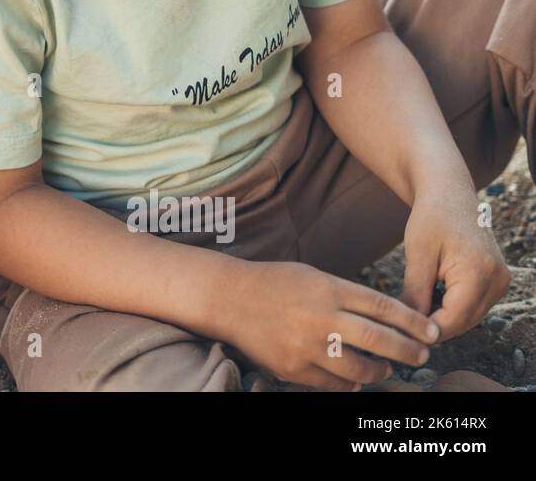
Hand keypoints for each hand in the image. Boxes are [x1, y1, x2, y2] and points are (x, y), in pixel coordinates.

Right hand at [225, 261, 439, 390]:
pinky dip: (350, 383)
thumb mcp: (313, 276)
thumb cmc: (275, 283)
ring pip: (360, 368)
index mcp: (329, 288)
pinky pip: (333, 384)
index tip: (432, 331)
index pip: (384, 307)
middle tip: (422, 356)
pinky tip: (356, 379)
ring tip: (386, 369)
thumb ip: (348, 294)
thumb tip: (387, 320)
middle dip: (408, 351)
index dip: (413, 322)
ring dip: (380, 371)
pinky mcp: (292, 367)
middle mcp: (321, 317)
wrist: (229, 298)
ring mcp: (306, 345)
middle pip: (379, 339)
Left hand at [401, 180, 510, 340]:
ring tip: (413, 310)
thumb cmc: (431, 217)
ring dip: (443, 318)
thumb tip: (410, 326)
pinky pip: (474, 305)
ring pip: (469, 316)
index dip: (427, 330)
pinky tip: (430, 299)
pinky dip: (453, 307)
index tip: (401, 332)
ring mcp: (501, 281)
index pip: (454, 318)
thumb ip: (416, 292)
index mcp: (479, 272)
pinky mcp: (497, 280)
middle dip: (434, 326)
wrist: (450, 193)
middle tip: (402, 325)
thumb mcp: (417, 254)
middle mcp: (497, 280)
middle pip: (463, 321)